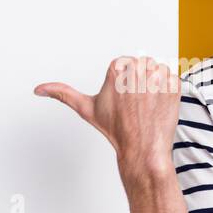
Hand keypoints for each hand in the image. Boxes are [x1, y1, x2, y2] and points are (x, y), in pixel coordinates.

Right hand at [34, 56, 181, 179]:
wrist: (143, 148)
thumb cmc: (116, 130)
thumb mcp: (87, 109)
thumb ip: (64, 94)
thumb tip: (38, 89)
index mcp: (117, 68)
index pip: (124, 64)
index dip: (124, 83)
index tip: (123, 98)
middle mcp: (137, 69)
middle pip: (141, 65)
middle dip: (139, 81)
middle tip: (135, 103)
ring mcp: (157, 76)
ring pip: (157, 69)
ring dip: (154, 84)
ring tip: (146, 104)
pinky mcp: (174, 84)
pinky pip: (172, 77)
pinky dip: (167, 89)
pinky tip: (159, 104)